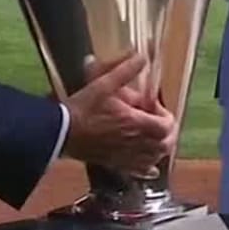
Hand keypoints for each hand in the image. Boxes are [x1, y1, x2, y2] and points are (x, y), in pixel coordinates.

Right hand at [61, 52, 178, 175]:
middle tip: (157, 120)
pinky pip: (138, 171)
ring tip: (152, 136)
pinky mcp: (116, 164)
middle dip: (167, 132)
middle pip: (165, 144)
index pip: (166, 125)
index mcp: (135, 123)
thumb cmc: (82, 108)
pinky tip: (151, 167)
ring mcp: (126, 156)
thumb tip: (143, 58)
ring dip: (159, 147)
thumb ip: (125, 70)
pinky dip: (148, 169)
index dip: (166, 115)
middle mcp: (134, 143)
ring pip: (155, 158)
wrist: (61, 132)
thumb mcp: (103, 84)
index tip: (153, 106)